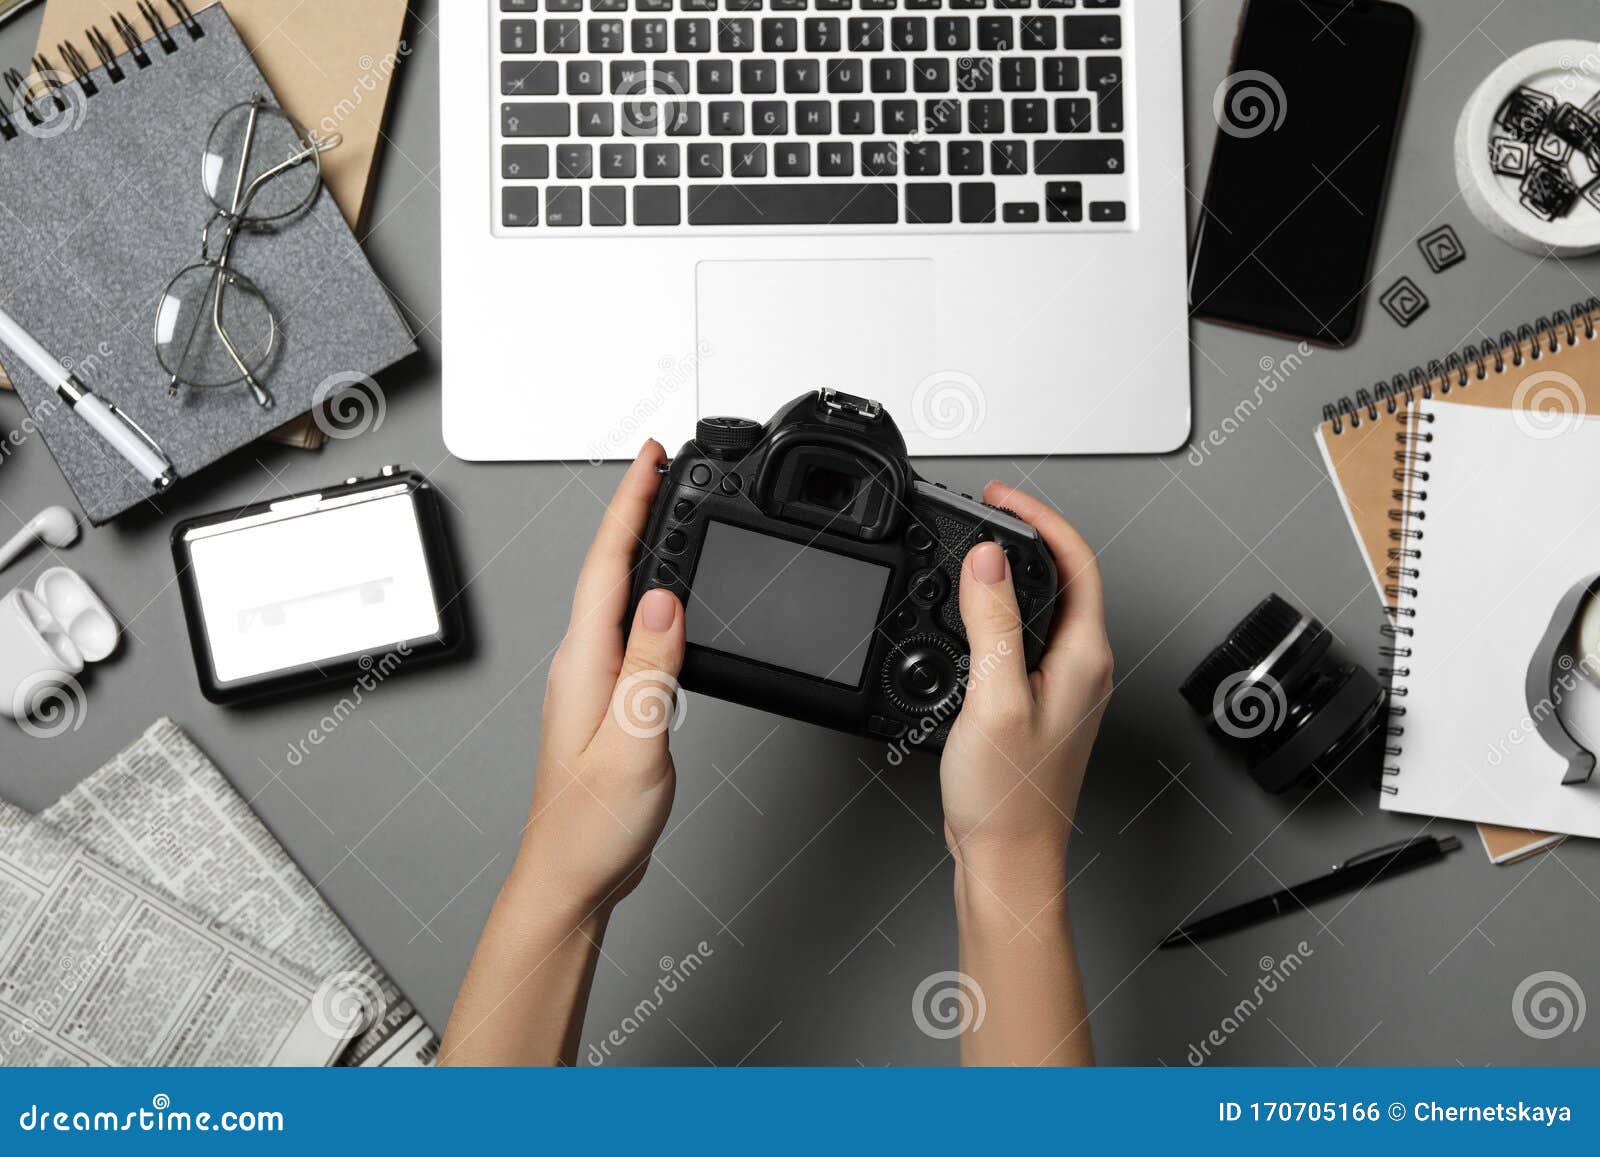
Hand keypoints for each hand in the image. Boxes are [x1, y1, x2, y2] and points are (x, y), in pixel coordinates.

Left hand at [520, 442, 684, 915]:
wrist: (571, 877)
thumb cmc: (593, 826)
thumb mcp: (633, 743)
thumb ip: (650, 668)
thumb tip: (665, 599)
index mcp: (584, 664)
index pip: (608, 563)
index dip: (631, 503)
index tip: (653, 458)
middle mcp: (580, 664)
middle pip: (608, 567)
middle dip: (636, 509)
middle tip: (665, 467)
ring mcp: (589, 682)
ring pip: (615, 594)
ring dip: (640, 547)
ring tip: (666, 511)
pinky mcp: (605, 701)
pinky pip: (626, 628)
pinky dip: (646, 593)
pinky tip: (662, 595)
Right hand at [940, 482, 1112, 897]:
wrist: (1009, 859)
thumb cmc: (1011, 797)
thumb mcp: (995, 697)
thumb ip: (994, 622)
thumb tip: (987, 557)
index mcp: (1085, 657)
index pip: (1076, 560)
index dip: (1039, 517)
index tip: (1000, 497)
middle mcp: (1084, 668)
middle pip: (1064, 577)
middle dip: (1024, 536)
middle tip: (984, 513)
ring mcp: (1064, 688)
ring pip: (1043, 609)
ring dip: (1009, 575)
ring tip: (972, 555)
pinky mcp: (1040, 706)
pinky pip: (1025, 641)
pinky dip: (997, 616)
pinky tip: (968, 622)